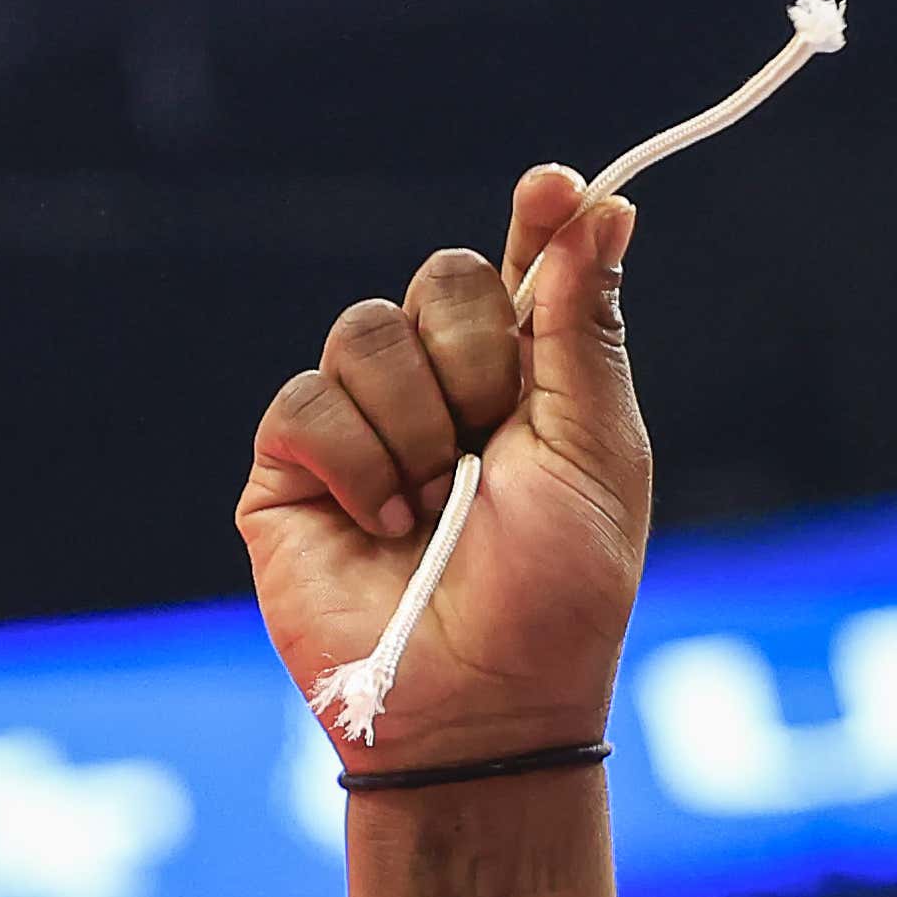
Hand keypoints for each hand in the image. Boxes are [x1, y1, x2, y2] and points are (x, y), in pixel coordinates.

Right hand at [237, 166, 649, 769]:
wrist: (478, 708)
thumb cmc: (556, 599)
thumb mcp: (595, 455)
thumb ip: (584, 329)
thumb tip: (603, 203)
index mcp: (527, 382)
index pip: (523, 265)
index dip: (539, 217)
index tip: (554, 188)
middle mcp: (442, 390)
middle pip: (442, 277)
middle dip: (474, 356)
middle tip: (488, 444)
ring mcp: (362, 425)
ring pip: (367, 330)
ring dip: (414, 424)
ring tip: (430, 509)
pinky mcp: (293, 469)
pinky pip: (310, 400)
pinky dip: (355, 463)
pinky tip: (381, 528)